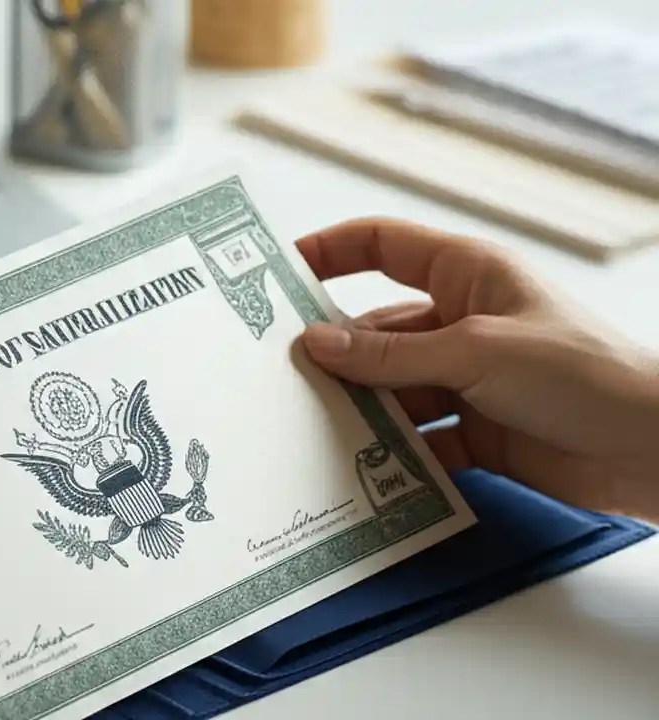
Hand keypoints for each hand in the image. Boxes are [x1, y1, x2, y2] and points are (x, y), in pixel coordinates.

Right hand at [295, 218, 658, 520]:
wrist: (652, 449)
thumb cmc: (581, 373)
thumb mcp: (475, 352)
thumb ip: (390, 353)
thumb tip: (315, 343)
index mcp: (467, 273)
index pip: (382, 245)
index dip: (329, 251)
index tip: (274, 272)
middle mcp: (460, 320)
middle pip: (375, 327)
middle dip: (334, 351)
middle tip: (276, 374)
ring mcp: (467, 378)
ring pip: (390, 388)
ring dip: (358, 409)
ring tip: (307, 427)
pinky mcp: (475, 432)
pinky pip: (416, 439)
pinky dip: (391, 455)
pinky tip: (357, 469)